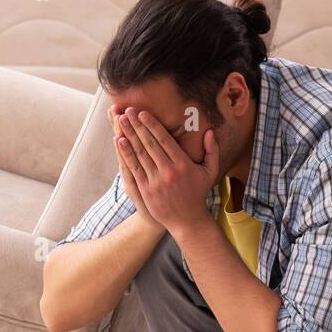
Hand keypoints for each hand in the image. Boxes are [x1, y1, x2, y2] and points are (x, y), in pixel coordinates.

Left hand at [116, 108, 217, 235]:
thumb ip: (212, 151)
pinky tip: (119, 141)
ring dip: (128, 135)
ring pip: (139, 154)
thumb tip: (209, 132)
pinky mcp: (146, 190)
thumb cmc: (198, 194)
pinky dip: (126, 154)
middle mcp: (168, 171)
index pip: (164, 140)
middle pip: (149, 143)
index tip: (142, 112)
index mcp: (183, 164)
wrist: (187, 221)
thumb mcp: (210, 172)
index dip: (152, 125)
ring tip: (120, 120)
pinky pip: (134, 168)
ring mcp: (156, 181)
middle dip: (137, 125)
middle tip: (127, 110)